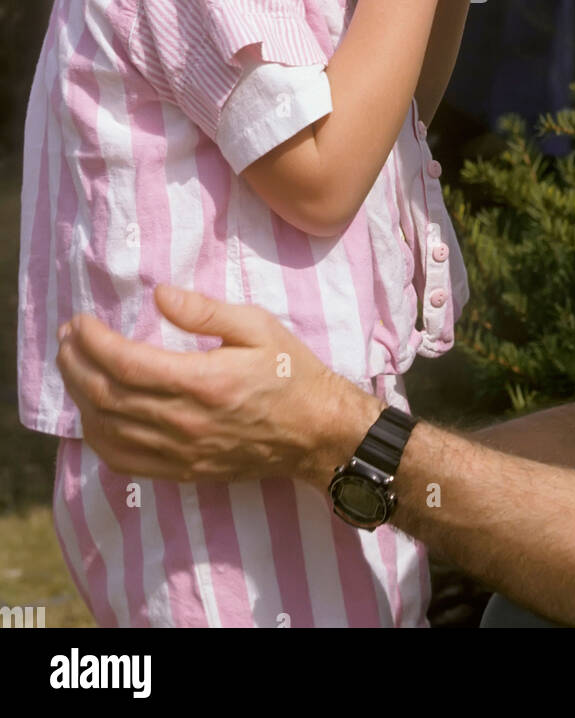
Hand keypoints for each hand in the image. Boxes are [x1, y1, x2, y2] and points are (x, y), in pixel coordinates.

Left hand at [54, 285, 381, 484]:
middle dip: (76, 364)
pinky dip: (97, 436)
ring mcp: (180, 452)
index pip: (126, 363)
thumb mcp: (258, 326)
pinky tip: (92, 412)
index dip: (93, 342)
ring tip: (72, 367)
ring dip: (80, 397)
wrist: (315, 432)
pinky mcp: (181, 471)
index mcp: (204, 381)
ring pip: (108, 430)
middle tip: (67, 338)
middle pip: (107, 396)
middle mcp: (185, 422)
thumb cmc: (289, 372)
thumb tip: (160, 295)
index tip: (81, 321)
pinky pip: (123, 459)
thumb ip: (206, 311)